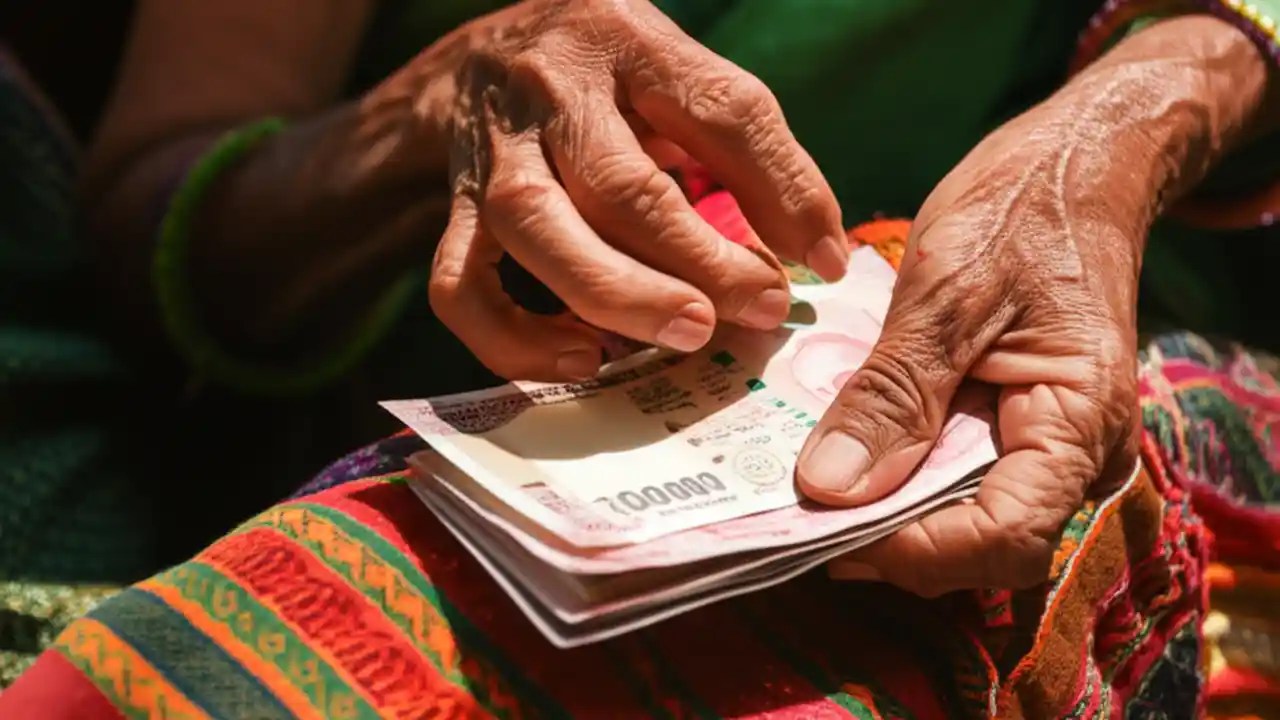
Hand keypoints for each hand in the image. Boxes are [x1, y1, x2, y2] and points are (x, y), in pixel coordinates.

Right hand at [424, 0, 845, 380]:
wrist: (483, 54)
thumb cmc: (608, 76)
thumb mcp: (678, 78)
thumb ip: (745, 150)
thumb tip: (820, 255)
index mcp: (630, 42)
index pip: (720, 111)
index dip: (781, 189)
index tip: (824, 261)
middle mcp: (554, 91)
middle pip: (620, 184)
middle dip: (697, 259)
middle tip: (759, 308)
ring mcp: (494, 154)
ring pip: (538, 230)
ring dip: (616, 295)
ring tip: (686, 334)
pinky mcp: (455, 212)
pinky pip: (461, 288)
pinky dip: (514, 340)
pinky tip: (584, 359)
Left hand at [797, 106, 1148, 596]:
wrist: (1076, 166)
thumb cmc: (1024, 208)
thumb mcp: (948, 290)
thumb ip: (895, 392)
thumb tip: (831, 488)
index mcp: (1080, 423)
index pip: (1003, 538)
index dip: (911, 548)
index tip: (823, 523)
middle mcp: (1073, 457)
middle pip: (977, 547)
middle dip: (886, 537)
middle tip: (792, 507)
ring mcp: (1043, 449)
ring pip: (958, 521)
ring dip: (883, 509)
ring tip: (805, 480)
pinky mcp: (1010, 431)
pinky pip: (951, 477)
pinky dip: (895, 474)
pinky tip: (838, 451)